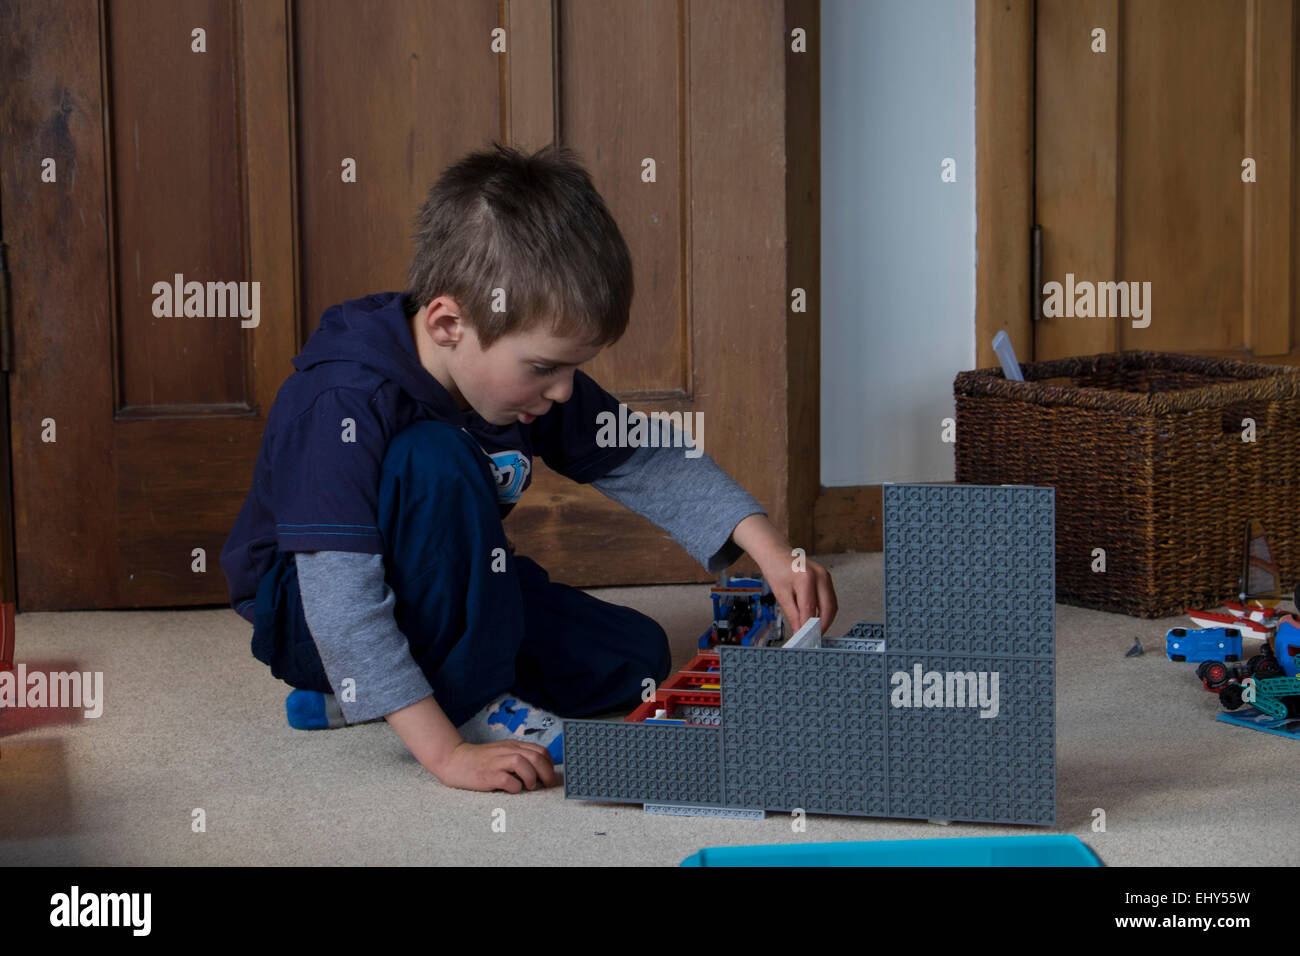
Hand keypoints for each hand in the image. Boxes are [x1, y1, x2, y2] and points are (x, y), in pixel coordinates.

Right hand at [431, 739, 557, 792]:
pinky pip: (508, 781)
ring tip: (529, 786)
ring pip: (524, 764)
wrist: (454, 760)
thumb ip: (519, 757)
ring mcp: (497, 762)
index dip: (549, 765)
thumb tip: (540, 771)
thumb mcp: (502, 752)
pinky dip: (515, 787)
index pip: (541, 751)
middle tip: (545, 785)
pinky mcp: (488, 775)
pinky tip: (512, 789)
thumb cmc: (480, 760)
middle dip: (547, 773)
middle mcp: (507, 751)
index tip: (549, 776)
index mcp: (513, 745)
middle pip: (536, 757)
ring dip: (532, 778)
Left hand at [729, 513, 837, 633]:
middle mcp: (820, 576)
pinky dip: (826, 611)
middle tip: (814, 637)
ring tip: (815, 631)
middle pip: (828, 608)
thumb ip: (792, 614)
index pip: (810, 609)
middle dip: (823, 626)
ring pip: (832, 605)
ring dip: (826, 619)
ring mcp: (826, 576)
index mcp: (806, 578)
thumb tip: (800, 631)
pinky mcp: (827, 578)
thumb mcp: (781, 594)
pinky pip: (830, 598)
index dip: (809, 627)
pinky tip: (817, 619)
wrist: (777, 554)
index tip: (805, 638)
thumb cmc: (776, 570)